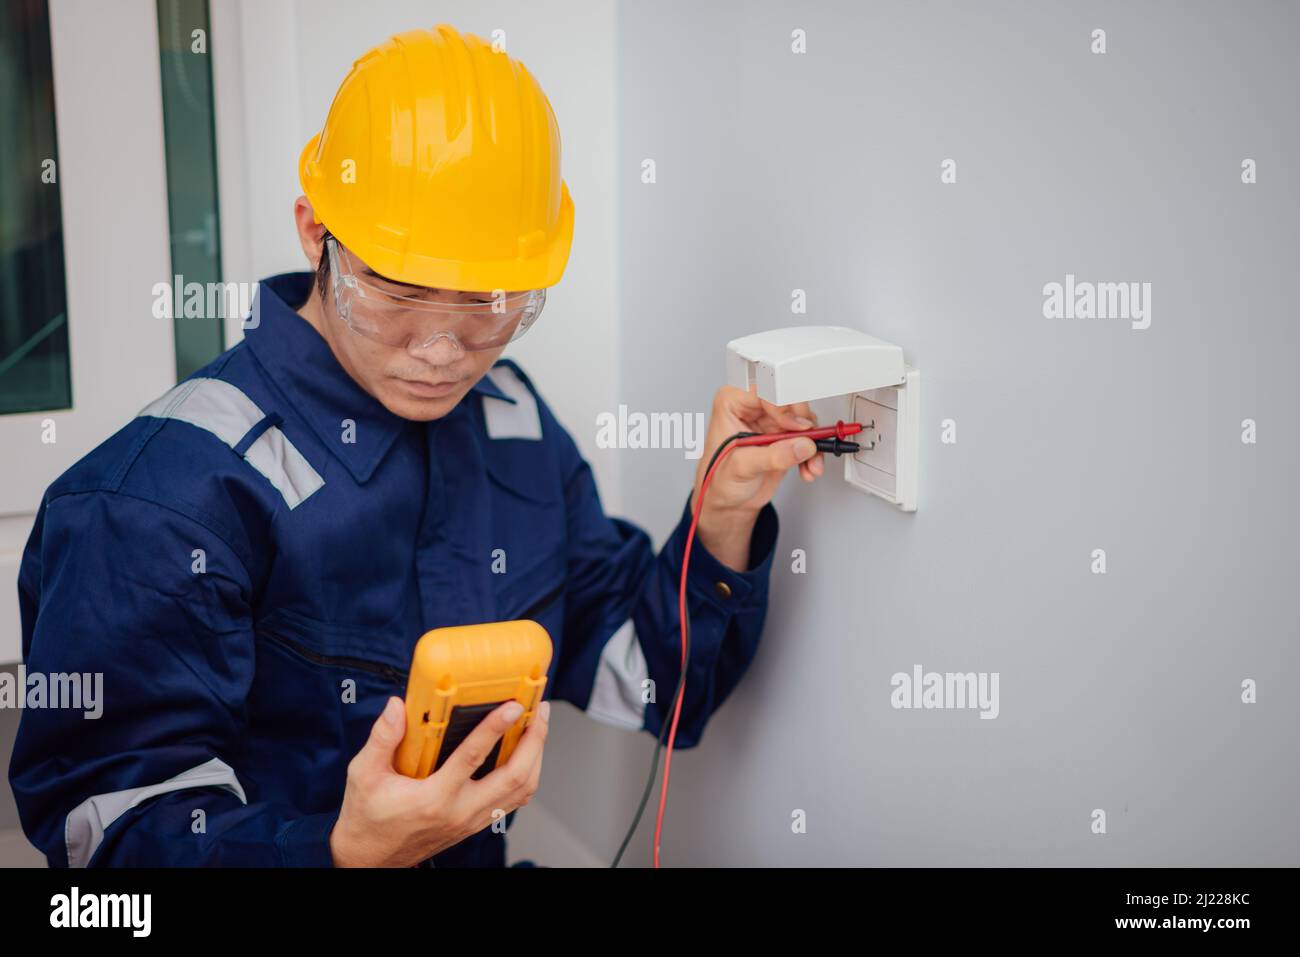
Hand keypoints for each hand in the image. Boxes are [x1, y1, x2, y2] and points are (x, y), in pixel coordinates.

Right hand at [329, 695, 549, 866]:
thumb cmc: (368, 816)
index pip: (473, 758)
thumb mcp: (364, 773)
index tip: (512, 706)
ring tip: (537, 726)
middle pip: (514, 777)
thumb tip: (398, 706)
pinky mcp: (476, 823)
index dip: (496, 728)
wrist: (370, 858)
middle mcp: (460, 811)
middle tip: (538, 710)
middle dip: (534, 740)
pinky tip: (525, 753)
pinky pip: (513, 800)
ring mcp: (472, 820)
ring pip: (521, 790)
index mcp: (433, 798)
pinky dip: (527, 774)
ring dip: (536, 757)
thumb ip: (383, 737)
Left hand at [687, 384, 823, 569]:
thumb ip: (772, 456)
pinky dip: (813, 454)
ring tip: (809, 464)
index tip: (796, 427)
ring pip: (804, 420)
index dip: (784, 408)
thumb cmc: (719, 480)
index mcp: (733, 403)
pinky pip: (808, 438)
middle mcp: (753, 408)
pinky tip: (808, 468)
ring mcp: (771, 421)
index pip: (765, 391)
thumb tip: (802, 446)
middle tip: (807, 444)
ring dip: (812, 443)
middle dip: (803, 426)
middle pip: (790, 403)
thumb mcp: (741, 467)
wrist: (728, 501)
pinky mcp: (785, 437)